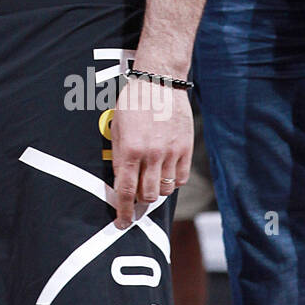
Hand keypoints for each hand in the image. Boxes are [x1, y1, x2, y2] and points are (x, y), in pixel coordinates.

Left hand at [110, 78, 192, 228]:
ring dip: (155, 190)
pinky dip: (172, 181)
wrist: (159, 82)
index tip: (121, 222)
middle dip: (139, 202)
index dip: (123, 211)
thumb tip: (121, 181)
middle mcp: (151, 154)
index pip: (126, 191)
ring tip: (150, 179)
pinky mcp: (186, 149)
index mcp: (130, 149)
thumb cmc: (134, 102)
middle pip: (147, 196)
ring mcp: (171, 153)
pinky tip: (165, 172)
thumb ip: (120, 156)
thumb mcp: (118, 128)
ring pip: (165, 189)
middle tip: (135, 198)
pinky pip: (180, 178)